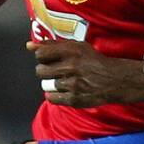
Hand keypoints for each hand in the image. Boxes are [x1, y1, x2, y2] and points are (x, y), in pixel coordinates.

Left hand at [28, 38, 143, 107]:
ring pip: (46, 85)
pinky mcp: (74, 99)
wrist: (115, 79)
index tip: (49, 59)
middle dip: (45, 71)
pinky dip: (55, 95)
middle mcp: (71, 67)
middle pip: (40, 71)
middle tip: (56, 71)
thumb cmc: (93, 61)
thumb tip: (28, 46)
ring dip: (52, 84)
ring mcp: (73, 84)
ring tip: (64, 81)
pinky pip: (51, 98)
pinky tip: (64, 90)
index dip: (42, 57)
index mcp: (71, 51)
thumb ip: (52, 45)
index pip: (40, 54)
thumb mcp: (76, 47)